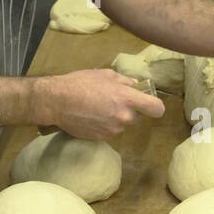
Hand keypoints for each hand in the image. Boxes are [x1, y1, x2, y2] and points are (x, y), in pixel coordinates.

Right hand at [33, 69, 164, 139]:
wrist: (57, 101)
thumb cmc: (80, 83)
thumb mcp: (105, 74)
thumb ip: (125, 81)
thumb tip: (135, 86)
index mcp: (128, 99)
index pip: (157, 109)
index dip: (155, 107)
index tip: (149, 105)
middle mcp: (124, 117)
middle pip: (138, 117)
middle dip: (129, 110)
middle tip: (112, 101)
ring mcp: (114, 130)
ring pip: (123, 124)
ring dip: (115, 118)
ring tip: (97, 107)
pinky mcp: (103, 138)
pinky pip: (110, 131)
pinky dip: (105, 125)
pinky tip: (91, 116)